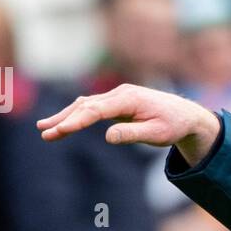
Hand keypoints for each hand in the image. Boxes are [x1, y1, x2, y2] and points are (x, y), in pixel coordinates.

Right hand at [36, 83, 221, 165]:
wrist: (186, 115)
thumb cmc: (173, 125)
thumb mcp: (157, 134)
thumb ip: (133, 134)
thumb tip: (108, 137)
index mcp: (129, 99)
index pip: (97, 110)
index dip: (77, 120)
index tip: (61, 130)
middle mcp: (120, 94)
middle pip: (86, 105)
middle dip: (64, 119)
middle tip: (44, 132)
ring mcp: (117, 97)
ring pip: (85, 105)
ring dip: (65, 116)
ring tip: (44, 129)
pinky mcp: (116, 103)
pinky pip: (92, 108)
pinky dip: (76, 115)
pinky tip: (63, 123)